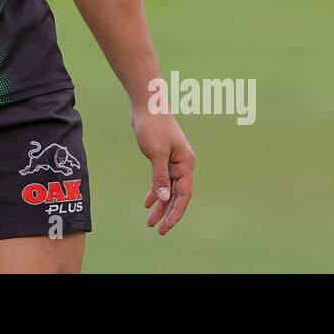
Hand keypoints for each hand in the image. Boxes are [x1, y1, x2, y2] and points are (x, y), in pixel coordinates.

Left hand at [130, 107, 194, 234]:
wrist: (147, 104)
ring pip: (168, 189)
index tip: (166, 227)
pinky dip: (155, 191)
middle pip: (177, 195)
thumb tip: (163, 199)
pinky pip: (161, 180)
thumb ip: (159, 176)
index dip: (175, 213)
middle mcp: (182, 165)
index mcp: (186, 164)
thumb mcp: (155, 153)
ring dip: (160, 205)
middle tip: (158, 230)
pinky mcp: (163, 158)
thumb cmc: (153, 125)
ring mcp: (173, 162)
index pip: (183, 195)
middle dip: (168, 213)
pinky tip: (148, 202)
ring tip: (150, 221)